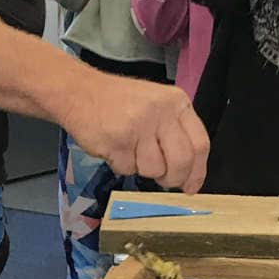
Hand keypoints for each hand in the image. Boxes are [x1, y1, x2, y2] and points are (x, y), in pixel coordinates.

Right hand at [59, 70, 208, 192]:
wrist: (79, 92)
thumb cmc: (119, 102)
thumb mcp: (156, 105)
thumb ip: (175, 133)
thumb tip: (189, 176)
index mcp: (176, 102)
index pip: (200, 144)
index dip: (197, 171)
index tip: (191, 187)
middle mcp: (161, 112)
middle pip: (182, 162)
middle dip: (173, 179)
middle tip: (163, 181)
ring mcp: (139, 126)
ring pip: (153, 170)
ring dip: (141, 169)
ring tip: (130, 150)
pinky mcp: (118, 141)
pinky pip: (128, 169)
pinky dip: (121, 165)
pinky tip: (114, 148)